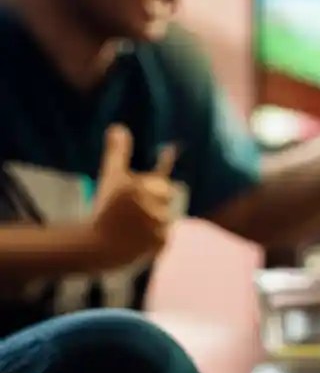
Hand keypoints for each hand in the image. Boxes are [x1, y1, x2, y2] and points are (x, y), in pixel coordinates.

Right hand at [89, 124, 175, 268]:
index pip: (162, 179)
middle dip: (156, 199)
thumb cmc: (105, 208)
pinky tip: (138, 237)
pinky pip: (167, 235)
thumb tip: (119, 127)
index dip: (165, 166)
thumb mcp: (110, 178)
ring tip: (134, 224)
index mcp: (138, 189)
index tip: (171, 150)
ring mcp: (156, 228)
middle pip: (168, 196)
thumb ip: (117, 153)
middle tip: (136, 207)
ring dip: (157, 218)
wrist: (96, 246)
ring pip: (168, 216)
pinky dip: (156, 235)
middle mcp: (149, 208)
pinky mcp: (161, 244)